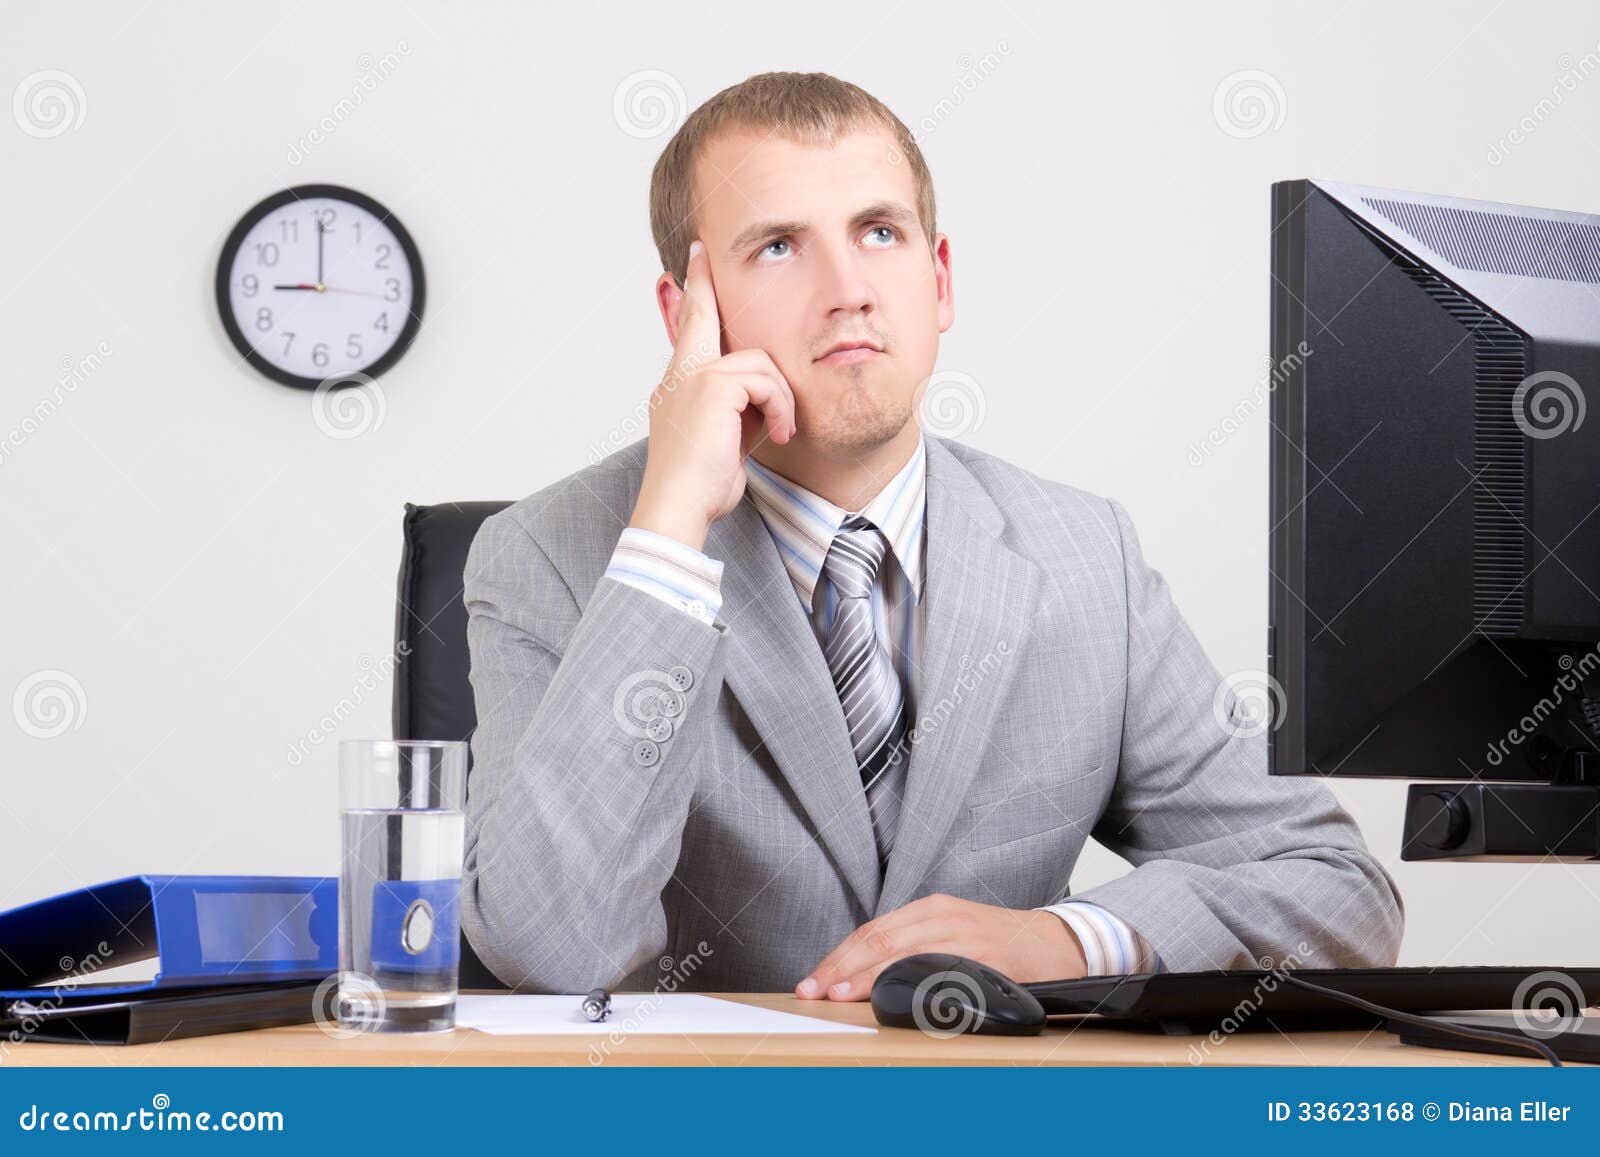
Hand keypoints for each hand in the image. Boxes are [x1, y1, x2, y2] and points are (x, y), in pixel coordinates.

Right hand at [628, 239, 795, 551]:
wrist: (679, 506)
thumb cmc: (700, 486)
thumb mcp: (725, 441)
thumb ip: (739, 411)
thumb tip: (764, 400)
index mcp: (678, 387)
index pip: (687, 333)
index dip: (692, 296)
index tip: (693, 263)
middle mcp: (679, 375)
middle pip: (700, 317)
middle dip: (700, 283)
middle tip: (700, 253)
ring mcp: (692, 377)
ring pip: (758, 362)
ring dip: (779, 398)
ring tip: (781, 431)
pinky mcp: (712, 386)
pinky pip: (765, 380)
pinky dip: (779, 407)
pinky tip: (778, 434)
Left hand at [795, 894, 1088, 1000]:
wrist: (1057, 943)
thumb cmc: (999, 943)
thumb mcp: (953, 932)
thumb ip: (916, 946)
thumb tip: (864, 979)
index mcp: (931, 909)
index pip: (872, 932)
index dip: (839, 957)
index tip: (813, 980)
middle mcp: (943, 917)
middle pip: (880, 941)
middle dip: (842, 968)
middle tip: (814, 991)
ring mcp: (965, 936)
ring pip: (904, 955)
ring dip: (867, 978)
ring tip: (840, 996)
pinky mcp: (987, 957)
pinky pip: (943, 971)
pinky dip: (914, 985)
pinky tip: (893, 999)